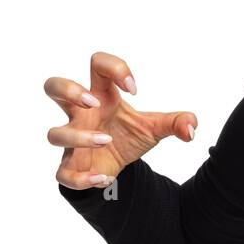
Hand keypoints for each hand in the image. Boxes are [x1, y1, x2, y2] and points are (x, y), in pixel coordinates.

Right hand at [44, 51, 197, 188]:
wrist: (117, 167)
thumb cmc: (128, 136)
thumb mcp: (155, 127)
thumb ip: (177, 122)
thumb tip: (191, 129)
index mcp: (101, 96)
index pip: (97, 64)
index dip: (114, 68)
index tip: (135, 88)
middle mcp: (81, 115)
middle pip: (53, 86)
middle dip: (69, 90)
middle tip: (94, 103)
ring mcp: (72, 141)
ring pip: (54, 134)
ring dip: (79, 136)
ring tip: (107, 141)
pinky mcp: (71, 167)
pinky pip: (63, 174)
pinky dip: (82, 178)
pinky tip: (104, 179)